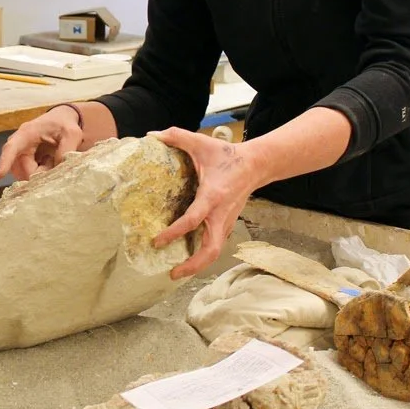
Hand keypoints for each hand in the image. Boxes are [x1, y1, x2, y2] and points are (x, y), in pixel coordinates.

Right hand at [0, 106, 83, 180]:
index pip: (12, 148)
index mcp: (27, 133)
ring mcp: (19, 154)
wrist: (61, 121)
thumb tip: (57, 168)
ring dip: (38, 175)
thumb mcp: (72, 134)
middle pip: (21, 169)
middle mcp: (18, 144)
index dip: (5, 161)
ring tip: (50, 161)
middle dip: (38, 173)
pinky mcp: (22, 161)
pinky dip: (38, 174)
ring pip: (23, 174)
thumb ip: (66, 150)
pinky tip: (47, 164)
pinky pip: (26, 175)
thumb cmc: (64, 124)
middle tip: (53, 164)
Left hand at [150, 127, 263, 279]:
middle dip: (192, 265)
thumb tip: (153, 135)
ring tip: (177, 272)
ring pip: (215, 252)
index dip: (174, 232)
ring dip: (198, 265)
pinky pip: (216, 245)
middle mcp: (221, 214)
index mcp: (213, 196)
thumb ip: (177, 137)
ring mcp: (227, 222)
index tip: (157, 241)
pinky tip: (188, 258)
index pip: (193, 220)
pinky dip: (203, 256)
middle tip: (172, 273)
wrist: (256, 164)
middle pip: (211, 250)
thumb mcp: (201, 143)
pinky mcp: (228, 224)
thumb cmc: (227, 155)